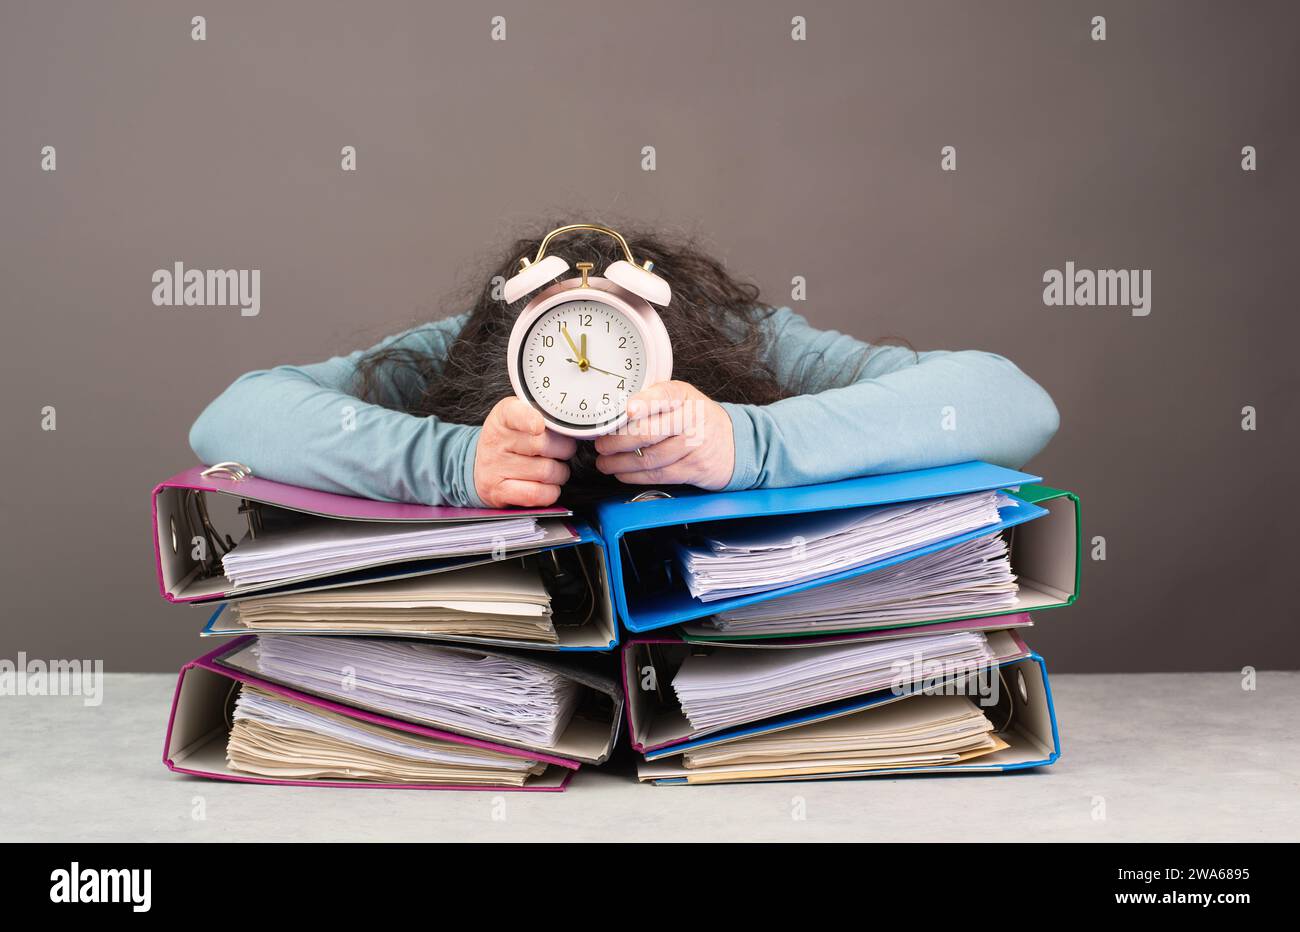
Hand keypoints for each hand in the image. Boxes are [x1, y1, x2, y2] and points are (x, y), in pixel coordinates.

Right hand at [474, 397, 576, 506]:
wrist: (480, 468)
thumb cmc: (509, 441)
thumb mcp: (517, 417)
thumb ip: (540, 412)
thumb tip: (567, 420)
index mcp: (502, 416)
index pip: (515, 414)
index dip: (529, 419)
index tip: (538, 426)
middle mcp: (496, 441)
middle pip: (543, 445)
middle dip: (564, 450)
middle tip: (562, 450)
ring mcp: (495, 468)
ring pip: (546, 471)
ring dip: (560, 473)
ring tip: (553, 468)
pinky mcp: (499, 492)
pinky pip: (537, 494)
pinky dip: (550, 492)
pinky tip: (547, 485)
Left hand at [594, 381, 733, 489]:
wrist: (733, 442)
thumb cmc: (698, 419)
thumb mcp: (681, 399)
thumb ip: (653, 401)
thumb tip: (612, 412)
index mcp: (683, 395)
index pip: (663, 396)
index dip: (643, 403)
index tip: (627, 410)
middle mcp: (691, 419)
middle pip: (648, 432)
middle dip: (617, 442)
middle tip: (601, 445)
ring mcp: (694, 446)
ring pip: (649, 458)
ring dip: (620, 464)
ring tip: (605, 463)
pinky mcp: (693, 469)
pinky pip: (658, 475)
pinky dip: (634, 476)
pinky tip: (622, 473)